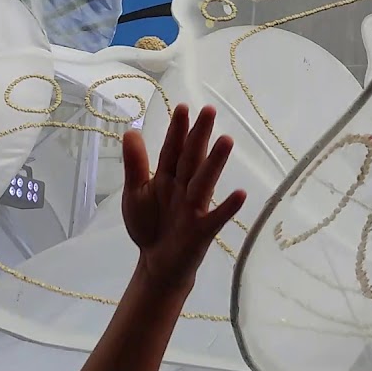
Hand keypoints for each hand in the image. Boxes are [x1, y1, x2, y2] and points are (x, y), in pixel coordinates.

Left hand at [121, 104, 245, 289]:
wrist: (156, 263)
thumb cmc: (149, 224)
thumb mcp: (135, 192)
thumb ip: (135, 164)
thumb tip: (131, 130)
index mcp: (167, 177)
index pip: (172, 149)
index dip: (177, 130)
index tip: (183, 107)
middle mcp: (183, 187)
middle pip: (192, 158)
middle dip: (199, 135)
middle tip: (209, 110)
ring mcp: (195, 208)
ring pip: (205, 181)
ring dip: (216, 162)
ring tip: (227, 140)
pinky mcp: (202, 230)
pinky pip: (216, 218)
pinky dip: (227, 207)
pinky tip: (240, 194)